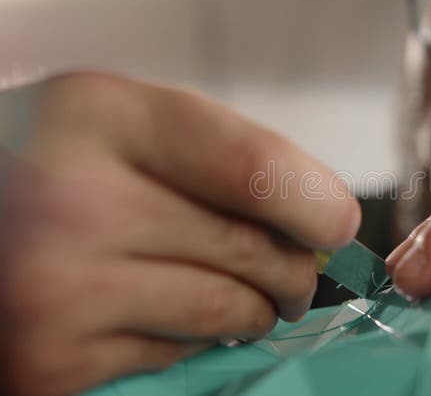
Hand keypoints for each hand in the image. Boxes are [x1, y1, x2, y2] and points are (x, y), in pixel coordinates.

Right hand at [0, 72, 359, 395]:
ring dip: (258, 310)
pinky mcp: (46, 365)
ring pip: (226, 312)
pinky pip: (176, 354)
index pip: (258, 170)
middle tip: (297, 275)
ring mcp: (56, 291)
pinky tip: (173, 316)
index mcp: (101, 116)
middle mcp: (73, 201)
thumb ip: (214, 156)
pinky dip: (196, 339)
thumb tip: (320, 218)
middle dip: (295, 270)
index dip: (318, 206)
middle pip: (252, 250)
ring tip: (255, 299)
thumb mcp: (118, 123)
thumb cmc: (50, 166)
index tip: (335, 226)